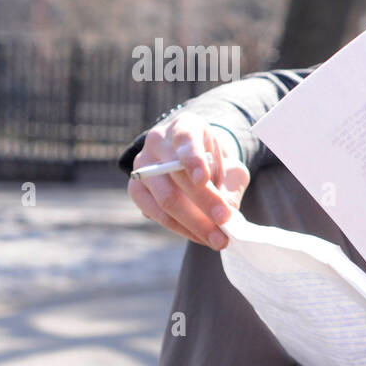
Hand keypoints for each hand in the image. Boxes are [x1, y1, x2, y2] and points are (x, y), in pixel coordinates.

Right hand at [127, 112, 249, 248]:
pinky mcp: (136, 189)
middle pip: (176, 175)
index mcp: (184, 127)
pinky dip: (180, 228)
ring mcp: (142, 166)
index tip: (204, 180)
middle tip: (225, 221)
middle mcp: (158, 142)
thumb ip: (230, 185)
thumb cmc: (213, 162)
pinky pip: (155, 213)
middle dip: (203, 202)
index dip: (193, 159)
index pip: (185, 139)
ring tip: (217, 239)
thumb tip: (228, 213)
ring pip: (164, 198)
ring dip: (193, 223)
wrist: (191, 159)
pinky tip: (200, 237)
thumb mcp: (230, 166)